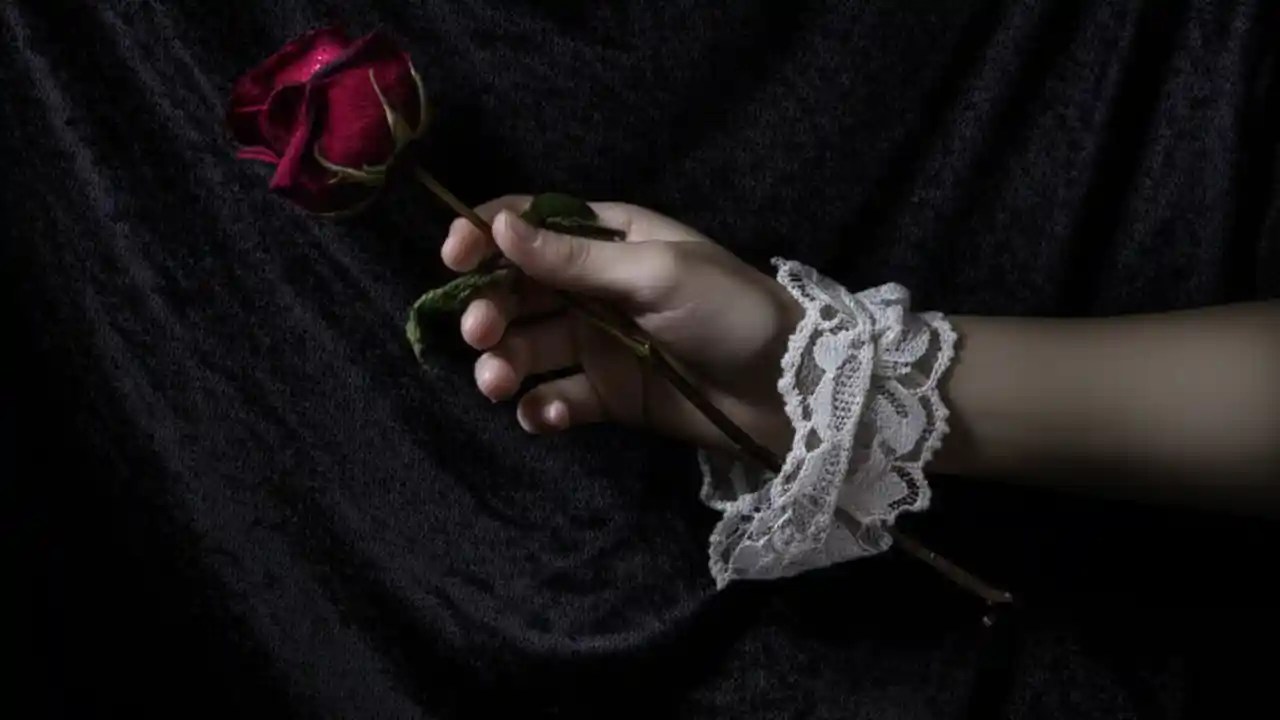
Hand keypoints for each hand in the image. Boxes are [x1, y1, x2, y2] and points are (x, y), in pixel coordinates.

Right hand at [440, 195, 802, 456]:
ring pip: (527, 348)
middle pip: (517, 292)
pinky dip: (541, 408)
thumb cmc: (727, 310)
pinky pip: (556, 398)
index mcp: (608, 239)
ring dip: (504, 363)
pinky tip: (546, 415)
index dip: (485, 237)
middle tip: (481, 334)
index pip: (531, 226)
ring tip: (499, 384)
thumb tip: (498, 224)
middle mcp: (594, 289)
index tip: (453, 257)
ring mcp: (598, 344)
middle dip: (489, 310)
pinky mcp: (608, 396)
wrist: (787, 389)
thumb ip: (574, 258)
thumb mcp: (654, 272)